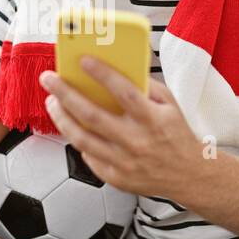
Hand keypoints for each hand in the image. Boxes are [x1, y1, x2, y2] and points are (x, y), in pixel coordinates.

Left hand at [39, 55, 206, 199]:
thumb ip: (146, 88)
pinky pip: (89, 157)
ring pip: (82, 139)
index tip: (82, 60)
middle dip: (65, 94)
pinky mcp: (116, 178)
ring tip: (52, 102)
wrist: (189, 176)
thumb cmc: (177, 136)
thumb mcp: (170, 105)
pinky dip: (78, 139)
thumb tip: (116, 71)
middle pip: (92, 115)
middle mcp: (136, 141)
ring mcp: (124, 162)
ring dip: (61, 117)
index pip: (123, 92)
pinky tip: (72, 126)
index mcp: (152, 119)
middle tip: (49, 79)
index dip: (101, 74)